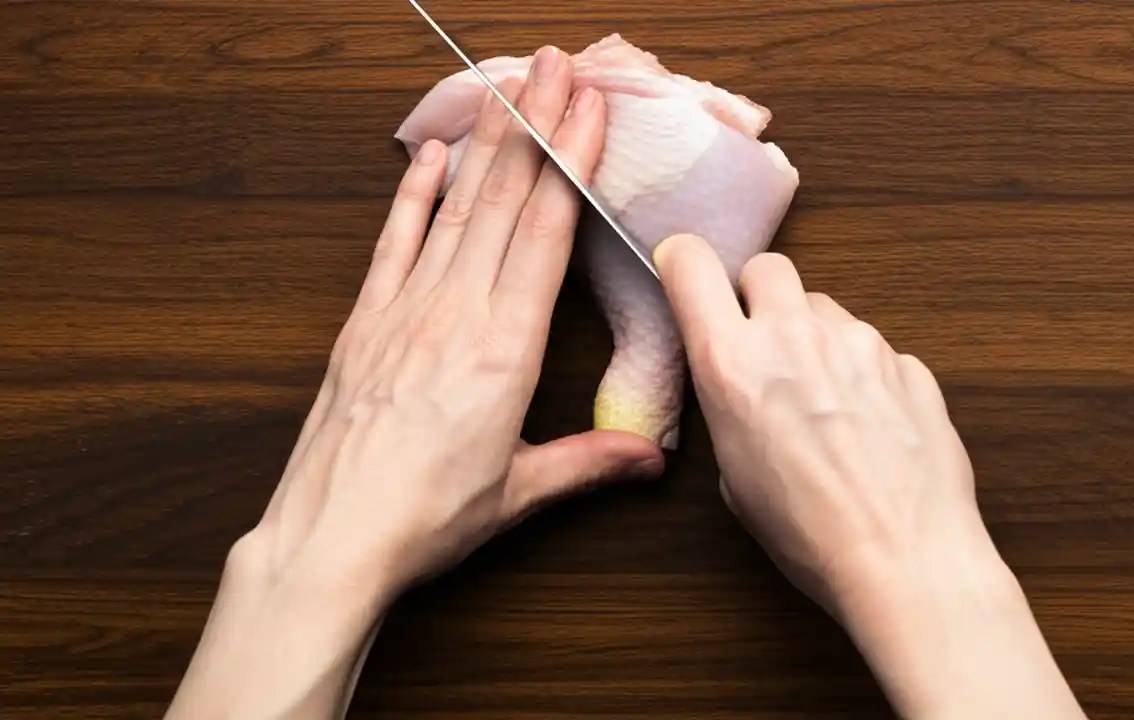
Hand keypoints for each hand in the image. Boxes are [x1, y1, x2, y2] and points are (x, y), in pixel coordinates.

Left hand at [168, 46, 662, 718]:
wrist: (332, 537)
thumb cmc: (426, 517)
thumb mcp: (520, 493)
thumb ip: (588, 462)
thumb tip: (651, 459)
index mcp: (506, 348)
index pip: (548, 233)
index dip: (571, 163)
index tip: (589, 109)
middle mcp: (456, 313)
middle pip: (506, 201)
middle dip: (537, 127)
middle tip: (558, 67)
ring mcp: (404, 309)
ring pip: (456, 207)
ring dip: (485, 143)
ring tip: (510, 88)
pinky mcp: (364, 322)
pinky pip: (394, 242)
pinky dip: (412, 195)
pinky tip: (427, 155)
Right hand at [653, 234, 1083, 719]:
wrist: (905, 558)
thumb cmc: (811, 534)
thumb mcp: (733, 476)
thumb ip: (730, 407)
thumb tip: (741, 386)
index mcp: (732, 364)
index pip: (692, 263)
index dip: (685, 263)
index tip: (687, 276)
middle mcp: (793, 336)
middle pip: (767, 268)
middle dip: (759, 297)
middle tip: (763, 347)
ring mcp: (858, 341)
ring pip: (823, 307)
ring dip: (813, 337)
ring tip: (822, 403)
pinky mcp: (906, 360)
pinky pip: (870, 346)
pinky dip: (861, 372)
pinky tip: (866, 426)